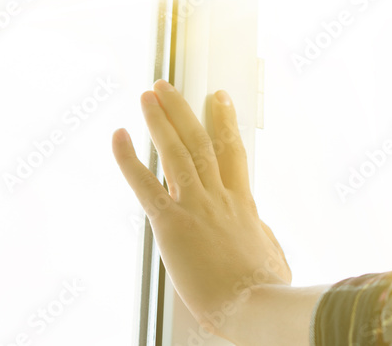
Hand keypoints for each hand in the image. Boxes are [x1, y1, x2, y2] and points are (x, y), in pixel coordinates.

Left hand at [111, 81, 290, 339]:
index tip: (219, 99)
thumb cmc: (267, 290)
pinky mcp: (173, 223)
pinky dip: (129, 158)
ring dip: (161, 120)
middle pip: (202, 141)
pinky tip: (119, 136)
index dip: (225, 122)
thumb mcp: (272, 255)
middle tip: (169, 87)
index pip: (233, 153)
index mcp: (244, 205)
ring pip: (178, 152)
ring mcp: (198, 206)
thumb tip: (259, 234)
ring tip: (149, 95)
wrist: (258, 305)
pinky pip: (146, 184)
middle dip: (184, 111)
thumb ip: (260, 238)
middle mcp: (221, 197)